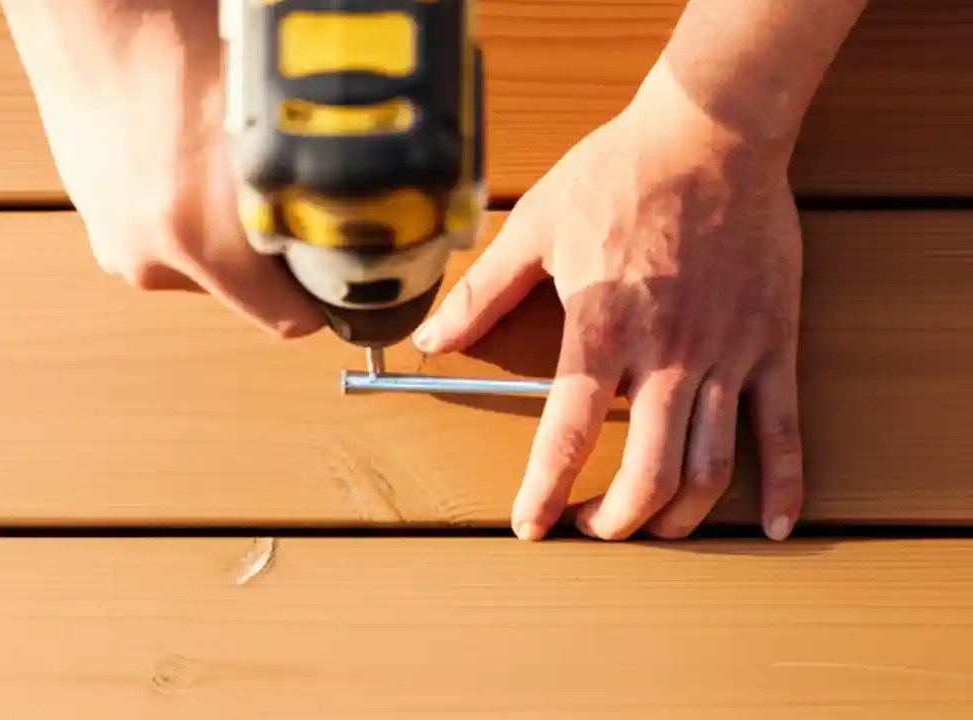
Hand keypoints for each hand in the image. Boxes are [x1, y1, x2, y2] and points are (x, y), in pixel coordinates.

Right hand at [0, 0, 322, 337]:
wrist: (87, 8)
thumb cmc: (180, 38)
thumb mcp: (272, 118)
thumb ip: (315, 186)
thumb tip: (366, 219)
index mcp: (199, 241)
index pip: (289, 318)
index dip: (326, 293)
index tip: (346, 262)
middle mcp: (150, 258)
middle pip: (246, 292)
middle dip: (275, 253)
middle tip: (293, 191)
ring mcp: (114, 241)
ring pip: (204, 262)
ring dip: (229, 228)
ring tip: (232, 161)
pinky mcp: (94, 219)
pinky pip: (164, 234)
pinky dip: (187, 206)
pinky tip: (192, 151)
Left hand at [412, 63, 803, 540]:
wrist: (711, 131)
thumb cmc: (620, 173)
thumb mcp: (535, 226)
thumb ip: (483, 292)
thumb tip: (433, 337)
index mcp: (601, 328)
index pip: (567, 434)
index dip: (544, 492)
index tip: (530, 525)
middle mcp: (666, 353)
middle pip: (648, 474)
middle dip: (616, 521)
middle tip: (591, 528)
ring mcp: (726, 352)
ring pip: (712, 466)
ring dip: (681, 516)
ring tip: (655, 526)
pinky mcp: (771, 342)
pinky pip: (782, 427)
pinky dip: (784, 484)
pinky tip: (776, 525)